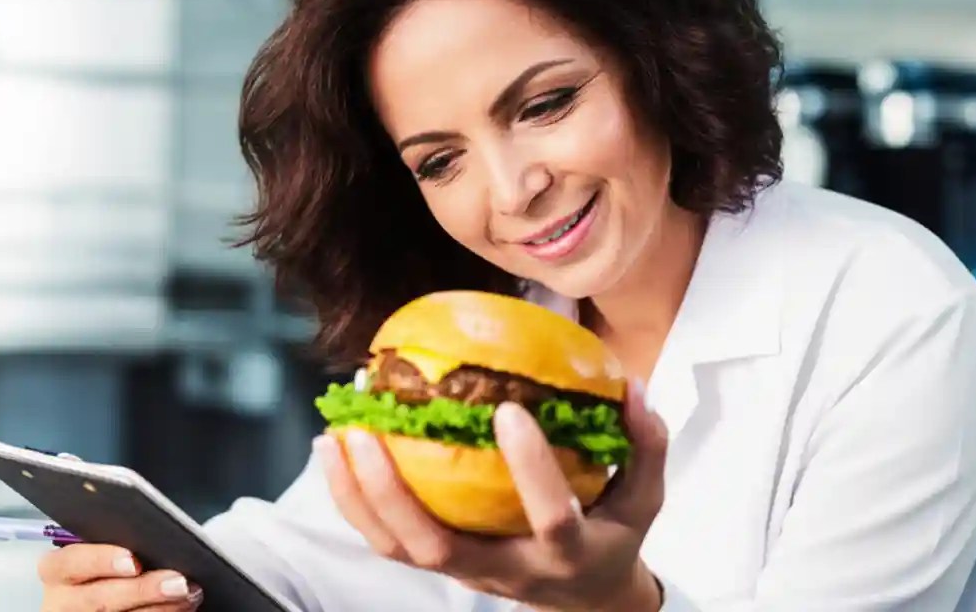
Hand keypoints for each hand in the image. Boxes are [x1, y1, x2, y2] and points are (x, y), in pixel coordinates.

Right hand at [37, 543, 203, 610]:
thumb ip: (117, 540)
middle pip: (100, 600)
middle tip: (179, 581)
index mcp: (58, 571)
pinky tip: (182, 608)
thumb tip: (155, 531)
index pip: (70, 562)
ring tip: (190, 594)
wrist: (90, 602)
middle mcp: (62, 602)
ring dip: (161, 609)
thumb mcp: (99, 550)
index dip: (102, 560)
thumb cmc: (102, 567)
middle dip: (144, 590)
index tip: (133, 560)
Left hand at [315, 377, 668, 611]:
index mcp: (566, 554)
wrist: (586, 602)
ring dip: (357, 497)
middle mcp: (508, 573)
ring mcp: (468, 574)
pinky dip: (354, 501)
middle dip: (395, 493)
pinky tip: (336, 451)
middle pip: (440, 549)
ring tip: (332, 437)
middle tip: (366, 431)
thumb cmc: (613, 536)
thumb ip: (644, 444)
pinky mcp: (442, 567)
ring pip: (399, 551)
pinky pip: (387, 543)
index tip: (509, 410)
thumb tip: (632, 386)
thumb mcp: (643, 497)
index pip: (551, 519)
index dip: (531, 470)